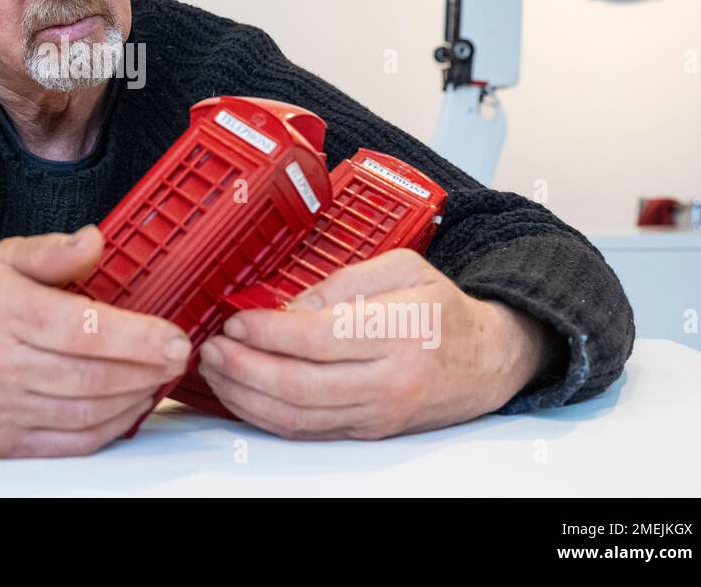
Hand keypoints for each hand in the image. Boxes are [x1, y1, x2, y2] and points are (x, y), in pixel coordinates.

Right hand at [0, 225, 191, 457]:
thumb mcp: (4, 258)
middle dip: (145, 369)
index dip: (136, 337)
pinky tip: (128, 405)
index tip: (173, 338)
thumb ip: (52, 251)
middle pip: (90, 376)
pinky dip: (110, 427)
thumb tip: (95, 241)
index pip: (80, 330)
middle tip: (176, 358)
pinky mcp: (2, 442)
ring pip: (86, 412)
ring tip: (157, 378)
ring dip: (134, 398)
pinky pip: (71, 442)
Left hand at [196, 248, 557, 439]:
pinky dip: (267, 417)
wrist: (488, 360)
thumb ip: (343, 281)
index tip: (236, 321)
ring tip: (215, 372)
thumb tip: (287, 305)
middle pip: (301, 386)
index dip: (268, 333)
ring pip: (299, 418)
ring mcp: (379, 413)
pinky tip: (243, 396)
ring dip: (246, 397)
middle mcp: (390, 380)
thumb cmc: (442, 310)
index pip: (319, 338)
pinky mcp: (369, 431)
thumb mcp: (403, 268)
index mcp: (401, 331)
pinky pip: (308, 431)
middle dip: (244, 369)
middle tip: (211, 349)